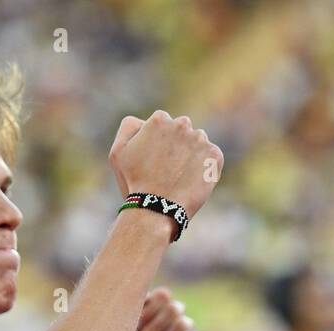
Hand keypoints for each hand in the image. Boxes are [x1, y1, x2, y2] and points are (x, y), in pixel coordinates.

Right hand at [109, 111, 223, 216]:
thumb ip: (129, 127)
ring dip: (192, 157)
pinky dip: (206, 168)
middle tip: (168, 171)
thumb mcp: (118, 152)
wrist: (156, 209)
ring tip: (180, 179)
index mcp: (159, 119)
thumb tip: (144, 121)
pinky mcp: (214, 156)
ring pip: (198, 144)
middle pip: (182, 132)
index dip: (159, 144)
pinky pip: (212, 158)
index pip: (163, 125)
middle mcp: (182, 124)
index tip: (155, 161)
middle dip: (177, 147)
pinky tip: (192, 181)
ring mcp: (200, 140)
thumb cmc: (134, 183)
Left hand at [118, 287, 199, 330]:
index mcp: (149, 304)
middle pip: (175, 308)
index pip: (164, 295)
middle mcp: (166, 315)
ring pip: (184, 323)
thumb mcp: (118, 326)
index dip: (151, 311)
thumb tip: (148, 289)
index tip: (134, 325)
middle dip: (155, 329)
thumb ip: (133, 304)